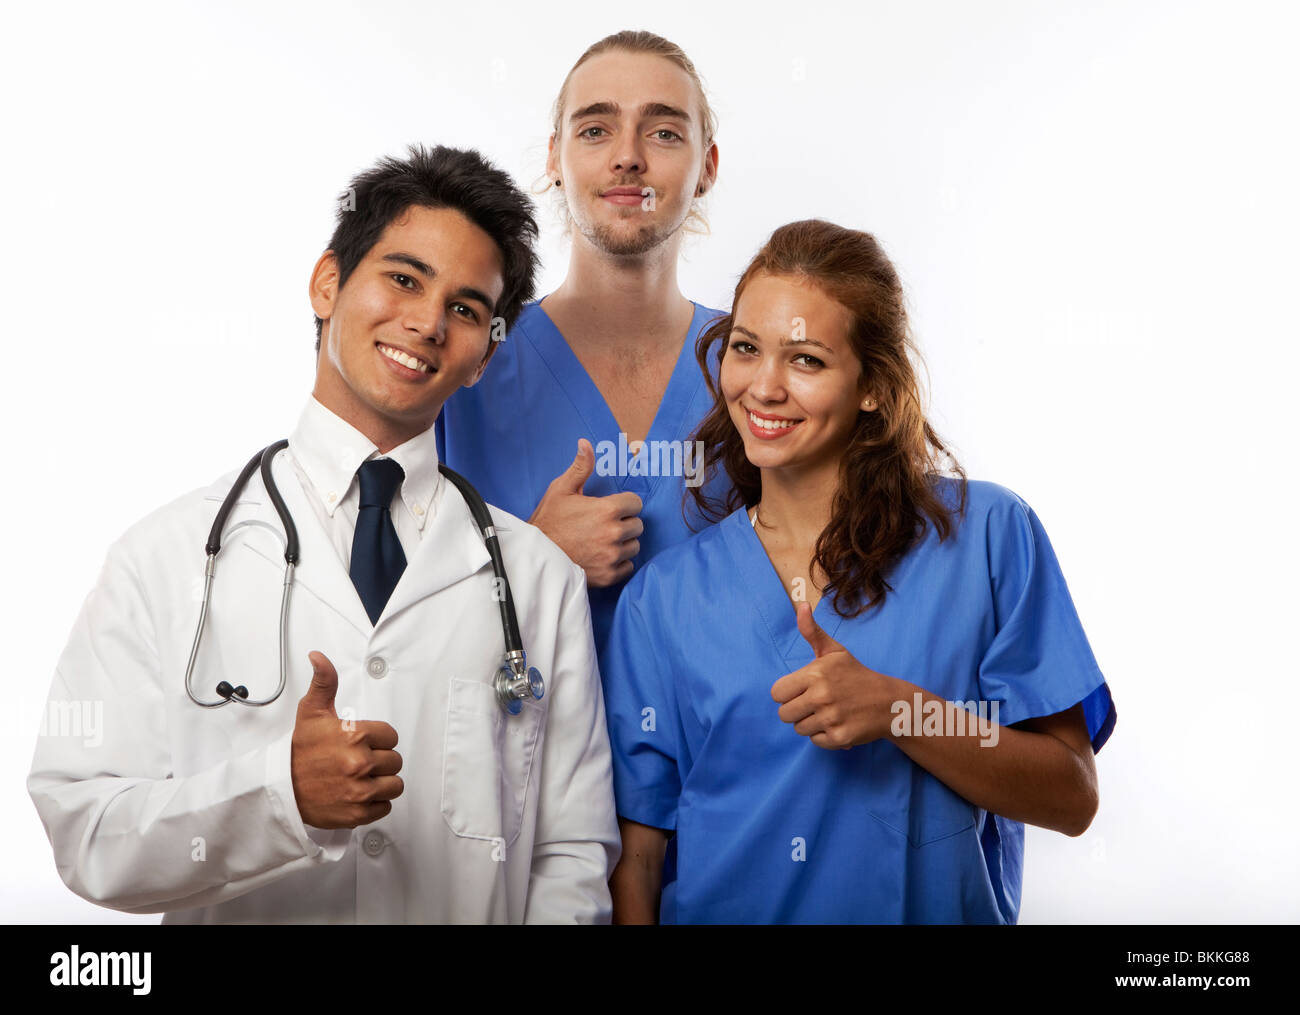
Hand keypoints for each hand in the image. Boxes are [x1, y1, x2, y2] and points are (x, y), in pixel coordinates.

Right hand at [290, 651, 403, 828]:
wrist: (281, 789)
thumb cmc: (299, 752)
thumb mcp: (312, 712)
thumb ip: (324, 682)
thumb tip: (319, 657)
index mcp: (355, 736)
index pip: (391, 736)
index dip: (378, 739)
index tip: (364, 743)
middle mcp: (360, 764)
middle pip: (395, 761)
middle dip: (381, 761)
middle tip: (360, 762)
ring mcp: (360, 790)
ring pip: (395, 785)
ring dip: (382, 783)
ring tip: (362, 779)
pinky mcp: (358, 813)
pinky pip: (385, 807)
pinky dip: (375, 804)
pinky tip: (358, 794)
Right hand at [528, 438, 643, 586]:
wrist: (535, 555)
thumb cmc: (548, 520)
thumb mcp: (561, 489)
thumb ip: (580, 467)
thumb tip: (585, 443)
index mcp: (606, 510)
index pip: (636, 503)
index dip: (624, 504)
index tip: (612, 508)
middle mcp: (613, 533)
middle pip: (638, 525)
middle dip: (625, 523)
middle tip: (605, 525)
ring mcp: (612, 556)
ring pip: (634, 546)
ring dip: (624, 543)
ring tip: (604, 540)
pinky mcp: (609, 575)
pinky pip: (628, 566)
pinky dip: (619, 562)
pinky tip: (604, 556)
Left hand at [770, 602, 900, 750]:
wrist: (889, 702)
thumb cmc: (856, 674)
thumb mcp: (834, 651)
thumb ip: (812, 632)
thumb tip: (801, 605)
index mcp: (815, 674)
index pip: (777, 693)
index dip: (787, 692)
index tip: (801, 690)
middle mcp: (821, 697)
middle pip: (784, 714)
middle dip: (796, 709)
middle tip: (815, 703)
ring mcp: (831, 718)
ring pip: (799, 729)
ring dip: (811, 723)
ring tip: (829, 712)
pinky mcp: (840, 738)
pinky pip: (815, 741)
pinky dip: (824, 735)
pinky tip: (838, 723)